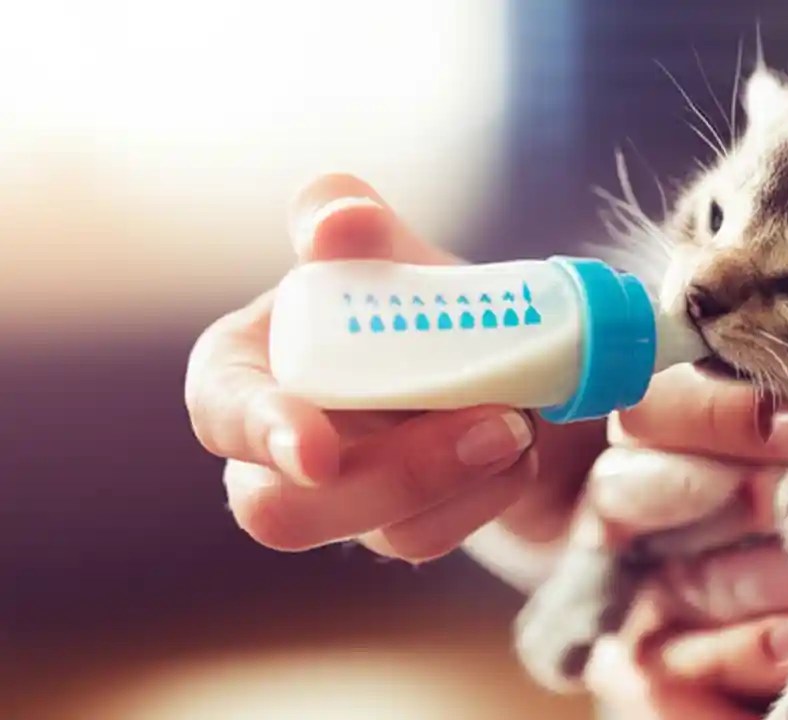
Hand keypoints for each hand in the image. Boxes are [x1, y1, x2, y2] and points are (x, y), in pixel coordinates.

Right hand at [184, 174, 602, 562]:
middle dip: (389, 477)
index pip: (221, 407)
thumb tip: (341, 216)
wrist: (501, 355)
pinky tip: (522, 448)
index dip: (259, 432)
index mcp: (251, 363)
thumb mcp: (395, 252)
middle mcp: (279, 444)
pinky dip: (489, 493)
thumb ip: (355, 226)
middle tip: (489, 428)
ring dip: (460, 480)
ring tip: (522, 422)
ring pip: (376, 531)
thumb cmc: (416, 296)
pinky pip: (432, 535)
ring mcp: (342, 498)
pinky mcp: (401, 525)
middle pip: (285, 509)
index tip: (318, 452)